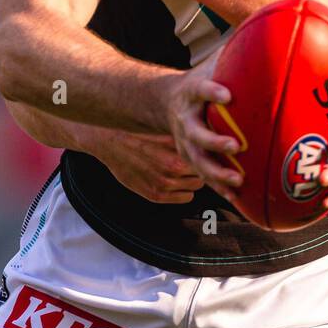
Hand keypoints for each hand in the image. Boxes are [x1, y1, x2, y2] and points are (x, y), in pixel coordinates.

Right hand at [84, 129, 205, 204]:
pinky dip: (184, 190)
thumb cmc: (142, 132)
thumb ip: (191, 139)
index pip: (212, 160)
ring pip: (196, 186)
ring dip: (193, 179)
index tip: (214, 154)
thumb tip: (215, 139)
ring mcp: (164, 185)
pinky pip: (185, 198)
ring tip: (182, 167)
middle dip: (203, 167)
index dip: (213, 155)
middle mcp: (173, 170)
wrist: (111, 141)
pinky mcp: (155, 195)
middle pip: (206, 173)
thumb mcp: (170, 130)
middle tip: (196, 159)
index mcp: (179, 151)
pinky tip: (175, 178)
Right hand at [162, 54, 244, 203]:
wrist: (165, 102)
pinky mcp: (189, 159)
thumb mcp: (211, 63)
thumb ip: (236, 51)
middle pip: (196, 134)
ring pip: (198, 162)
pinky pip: (205, 176)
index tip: (227, 94)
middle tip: (236, 147)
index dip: (211, 91)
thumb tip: (271, 27)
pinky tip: (239, 198)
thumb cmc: (200, 80)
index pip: (201, 88)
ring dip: (217, 173)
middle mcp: (186, 120)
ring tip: (238, 181)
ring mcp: (185, 143)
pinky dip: (220, 187)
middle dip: (215, 143)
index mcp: (192, 92)